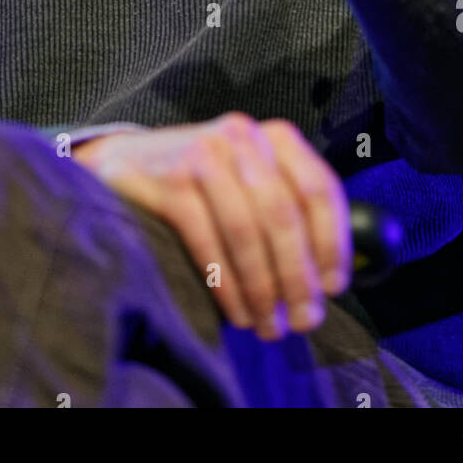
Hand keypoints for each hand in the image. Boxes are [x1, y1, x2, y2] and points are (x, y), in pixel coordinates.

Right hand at [72, 114, 351, 340]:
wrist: (127, 162)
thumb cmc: (204, 183)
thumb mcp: (252, 180)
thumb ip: (288, 210)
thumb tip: (325, 280)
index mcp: (275, 137)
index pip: (318, 189)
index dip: (331, 242)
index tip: (334, 287)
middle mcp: (241, 137)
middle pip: (283, 213)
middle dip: (298, 276)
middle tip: (303, 321)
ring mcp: (203, 155)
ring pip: (246, 229)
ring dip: (262, 287)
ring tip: (268, 326)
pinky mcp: (169, 181)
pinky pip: (207, 240)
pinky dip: (227, 284)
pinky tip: (237, 311)